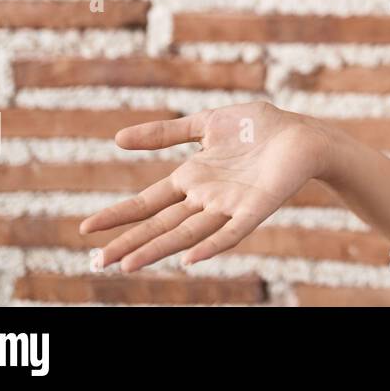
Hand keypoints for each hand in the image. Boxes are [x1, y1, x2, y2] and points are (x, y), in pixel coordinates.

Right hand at [78, 101, 332, 272]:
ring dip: (160, 249)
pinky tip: (189, 258)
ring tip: (129, 265)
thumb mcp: (205, 125)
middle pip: (162, 224)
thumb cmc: (257, 129)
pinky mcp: (256, 207)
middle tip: (98, 261)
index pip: (149, 202)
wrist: (302, 133)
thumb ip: (165, 133)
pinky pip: (232, 231)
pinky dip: (211, 245)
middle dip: (130, 242)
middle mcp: (206, 197)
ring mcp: (230, 205)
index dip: (120, 215)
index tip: (87, 230)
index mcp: (192, 178)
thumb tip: (116, 139)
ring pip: (188, 233)